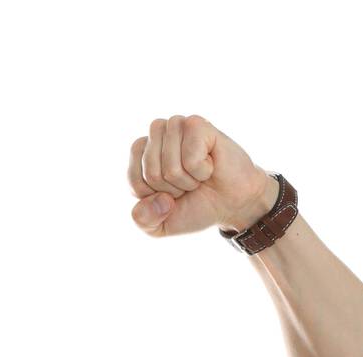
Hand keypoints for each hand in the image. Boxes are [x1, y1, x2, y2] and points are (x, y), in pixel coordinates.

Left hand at [127, 115, 275, 237]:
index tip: (168, 194)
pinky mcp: (197, 124)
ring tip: (197, 175)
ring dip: (185, 180)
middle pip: (149, 169)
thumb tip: (158, 198)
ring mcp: (177, 126)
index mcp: (142, 156)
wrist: (230, 205)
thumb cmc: (194, 208)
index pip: (132, 176)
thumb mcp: (160, 226)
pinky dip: (200, 170)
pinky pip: (189, 158)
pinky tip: (209, 165)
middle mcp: (158, 136)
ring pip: (168, 164)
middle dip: (170, 188)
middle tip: (187, 185)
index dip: (152, 195)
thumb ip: (142, 220)